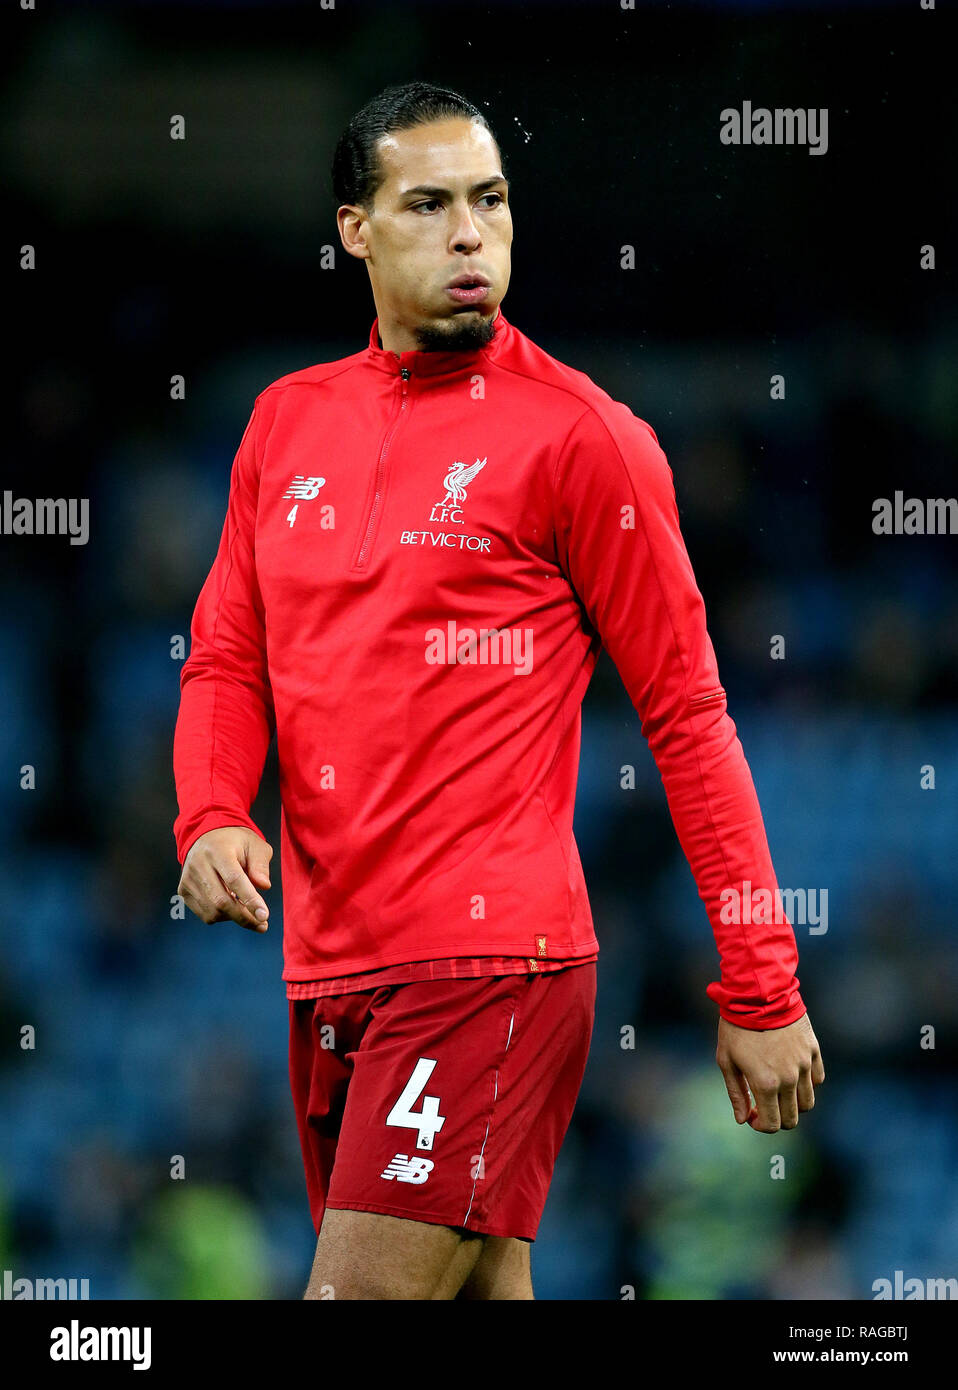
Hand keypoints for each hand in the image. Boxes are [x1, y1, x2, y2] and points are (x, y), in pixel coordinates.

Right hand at [177, 826, 272, 932]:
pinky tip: (231, 905)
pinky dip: (222, 916)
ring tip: (248, 910)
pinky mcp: (184, 891)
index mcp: (218, 850)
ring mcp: (188, 879)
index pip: (234, 879)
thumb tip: (264, 886)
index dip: (250, 899)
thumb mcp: (255, 845)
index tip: (264, 916)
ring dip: (234, 917)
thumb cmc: (236, 843)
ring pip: (213, 911)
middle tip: (262, 924)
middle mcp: (198, 864)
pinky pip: (205, 914)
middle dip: (244, 917)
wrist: (208, 836)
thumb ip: (260, 865)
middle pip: (221, 901)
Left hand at [716, 1012, 824, 1131]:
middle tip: (765, 1106)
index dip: (760, 1125)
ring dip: (793, 1103)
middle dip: (777, 1119)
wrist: (758, 994)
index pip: (771, 1124)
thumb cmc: (736, 1027)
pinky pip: (817, 1079)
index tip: (752, 1115)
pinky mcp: (813, 1050)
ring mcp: (804, 1064)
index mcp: (766, 1083)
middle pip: (792, 1119)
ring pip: (808, 1102)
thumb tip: (742, 1119)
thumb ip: (736, 1093)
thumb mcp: (726, 1060)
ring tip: (778, 1089)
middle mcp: (789, 1078)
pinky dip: (807, 1084)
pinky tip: (792, 1074)